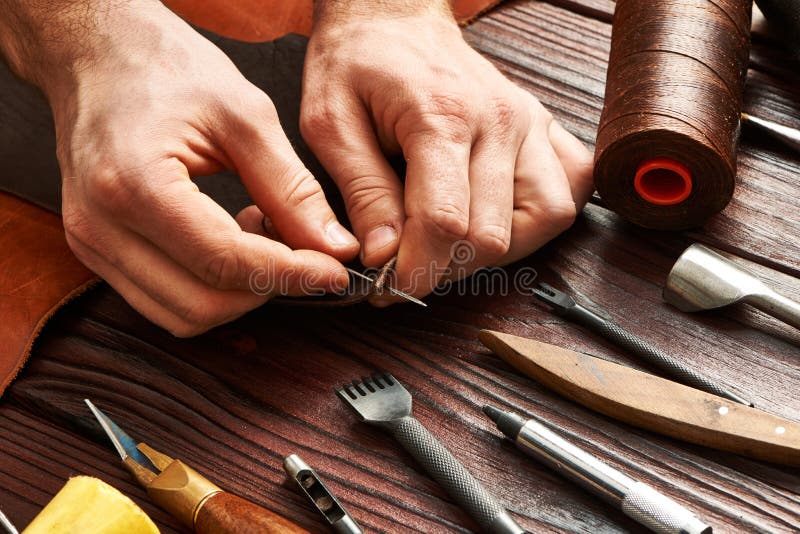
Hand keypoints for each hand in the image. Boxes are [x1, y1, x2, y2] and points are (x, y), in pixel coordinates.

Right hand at [7, 0, 358, 335]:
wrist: (98, 54)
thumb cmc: (167, 68)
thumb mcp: (245, 117)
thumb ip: (292, 190)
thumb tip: (335, 248)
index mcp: (136, 185)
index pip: (226, 262)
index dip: (291, 274)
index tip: (335, 270)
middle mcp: (100, 227)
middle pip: (204, 304)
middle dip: (267, 288)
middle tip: (305, 252)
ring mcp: (90, 243)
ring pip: (183, 315)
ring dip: (238, 292)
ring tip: (263, 236)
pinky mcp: (94, 250)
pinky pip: (163, 300)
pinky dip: (210, 286)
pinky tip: (232, 240)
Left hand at [301, 2, 593, 299]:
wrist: (393, 16)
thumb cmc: (358, 63)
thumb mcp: (330, 123)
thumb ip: (361, 192)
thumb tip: (384, 256)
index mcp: (441, 116)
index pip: (444, 222)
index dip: (417, 271)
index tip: (388, 288)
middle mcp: (499, 119)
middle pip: (494, 233)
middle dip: (447, 268)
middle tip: (409, 268)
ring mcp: (529, 121)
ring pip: (546, 218)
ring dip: (500, 250)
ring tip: (453, 246)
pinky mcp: (542, 125)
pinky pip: (571, 186)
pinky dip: (541, 216)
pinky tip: (500, 216)